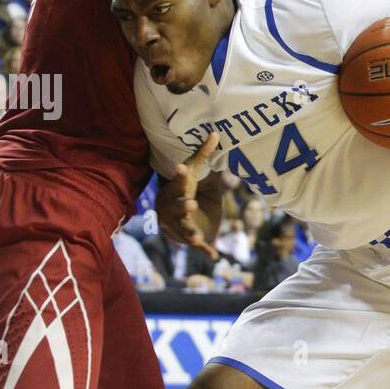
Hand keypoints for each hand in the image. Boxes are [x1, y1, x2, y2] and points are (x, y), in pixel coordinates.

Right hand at [158, 132, 219, 256]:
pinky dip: (205, 250)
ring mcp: (181, 225)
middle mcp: (174, 209)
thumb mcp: (197, 174)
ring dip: (190, 232)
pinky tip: (214, 256)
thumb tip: (215, 132)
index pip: (179, 182)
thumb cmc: (189, 191)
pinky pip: (198, 246)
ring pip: (185, 229)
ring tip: (196, 236)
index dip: (181, 176)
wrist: (183, 219)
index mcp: (175, 191)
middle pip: (178, 208)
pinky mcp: (192, 238)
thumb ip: (204, 155)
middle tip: (190, 204)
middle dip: (183, 207)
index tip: (182, 167)